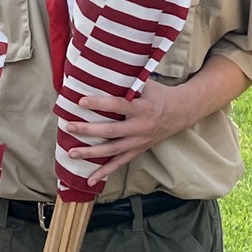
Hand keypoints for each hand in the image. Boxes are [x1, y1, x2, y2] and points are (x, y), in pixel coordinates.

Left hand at [59, 85, 191, 183]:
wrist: (181, 112)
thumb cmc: (159, 94)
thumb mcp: (147, 83)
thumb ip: (128, 81)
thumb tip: (103, 71)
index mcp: (142, 107)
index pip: (118, 105)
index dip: (99, 103)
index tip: (81, 101)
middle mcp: (140, 127)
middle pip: (111, 131)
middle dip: (88, 130)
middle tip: (70, 127)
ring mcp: (139, 142)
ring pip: (112, 150)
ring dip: (91, 153)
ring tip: (71, 153)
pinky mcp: (138, 151)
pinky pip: (119, 163)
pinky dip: (104, 172)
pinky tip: (90, 180)